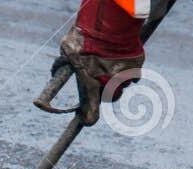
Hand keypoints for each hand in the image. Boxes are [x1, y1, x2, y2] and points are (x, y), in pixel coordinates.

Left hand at [58, 1, 145, 124]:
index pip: (90, 115)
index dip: (88, 118)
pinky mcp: (137, 67)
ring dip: (118, 79)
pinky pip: (134, 75)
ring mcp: (125, 77)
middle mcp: (109, 86)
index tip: (86, 119)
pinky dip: (130, 69)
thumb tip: (55, 68)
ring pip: (123, 86)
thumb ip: (63, 65)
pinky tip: (122, 57)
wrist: (108, 23)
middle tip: (102, 78)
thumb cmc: (84, 36)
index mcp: (90, 86)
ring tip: (112, 62)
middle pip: (111, 98)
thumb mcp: (67, 51)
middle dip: (107, 91)